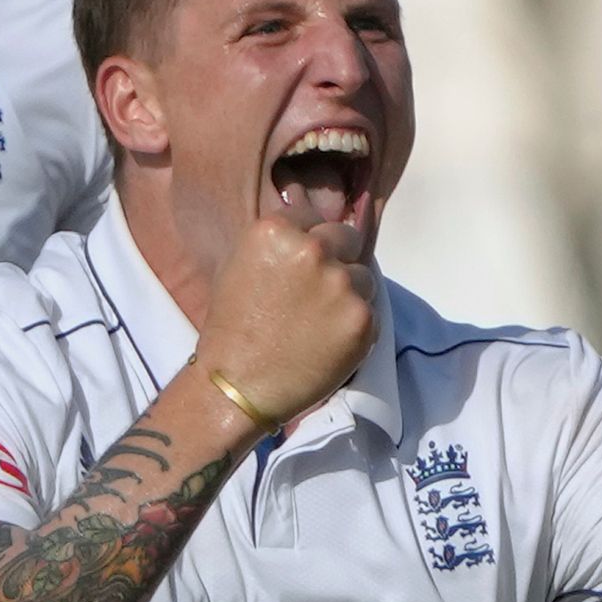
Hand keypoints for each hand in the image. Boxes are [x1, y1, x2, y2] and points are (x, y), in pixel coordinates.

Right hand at [195, 216, 377, 427]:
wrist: (237, 385)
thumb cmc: (230, 327)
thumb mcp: (240, 264)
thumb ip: (279, 242)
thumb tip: (310, 231)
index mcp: (277, 230)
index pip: (313, 216)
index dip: (309, 239)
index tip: (301, 262)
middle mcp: (314, 249)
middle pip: (348, 237)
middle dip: (338, 256)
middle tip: (319, 288)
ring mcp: (342, 284)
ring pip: (364, 276)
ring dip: (349, 293)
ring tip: (320, 321)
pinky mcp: (362, 318)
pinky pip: (370, 311)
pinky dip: (354, 325)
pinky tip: (328, 341)